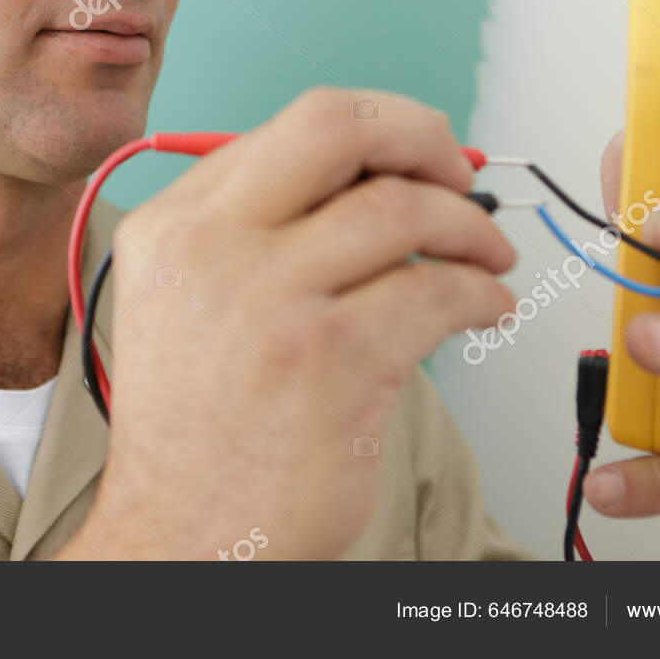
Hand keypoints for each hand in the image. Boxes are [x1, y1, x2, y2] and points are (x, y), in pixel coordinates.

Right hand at [59, 88, 515, 558]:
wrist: (181, 534)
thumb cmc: (196, 426)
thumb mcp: (180, 298)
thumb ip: (251, 228)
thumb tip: (366, 174)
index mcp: (173, 225)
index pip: (291, 124)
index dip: (376, 132)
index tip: (412, 156)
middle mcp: (211, 246)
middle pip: (337, 126)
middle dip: (421, 135)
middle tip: (455, 173)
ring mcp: (270, 300)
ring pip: (402, 208)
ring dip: (469, 226)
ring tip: (486, 255)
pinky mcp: (331, 361)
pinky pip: (436, 292)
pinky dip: (481, 293)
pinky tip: (483, 310)